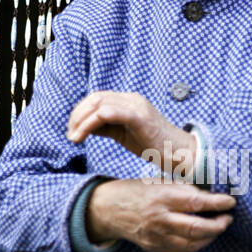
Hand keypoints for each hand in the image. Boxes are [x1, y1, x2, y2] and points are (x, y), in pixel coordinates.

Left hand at [67, 91, 196, 179]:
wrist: (181, 153)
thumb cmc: (155, 146)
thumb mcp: (125, 134)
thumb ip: (107, 127)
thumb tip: (84, 127)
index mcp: (129, 102)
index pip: (97, 98)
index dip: (80, 112)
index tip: (72, 131)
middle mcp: (132, 99)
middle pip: (94, 98)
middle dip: (77, 116)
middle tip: (71, 135)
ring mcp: (136, 106)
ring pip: (98, 104)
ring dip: (81, 120)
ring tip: (74, 137)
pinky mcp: (138, 116)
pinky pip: (107, 113)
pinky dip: (90, 123)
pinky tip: (83, 136)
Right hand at [85, 178, 235, 251]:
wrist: (109, 209)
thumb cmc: (137, 191)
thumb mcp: (160, 182)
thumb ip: (184, 190)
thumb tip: (212, 197)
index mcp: (161, 197)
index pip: (196, 202)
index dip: (217, 203)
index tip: (230, 202)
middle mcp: (158, 219)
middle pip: (197, 228)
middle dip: (218, 225)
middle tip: (227, 219)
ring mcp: (156, 237)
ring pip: (192, 245)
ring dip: (210, 237)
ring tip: (217, 227)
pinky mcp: (154, 248)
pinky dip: (196, 246)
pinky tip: (202, 237)